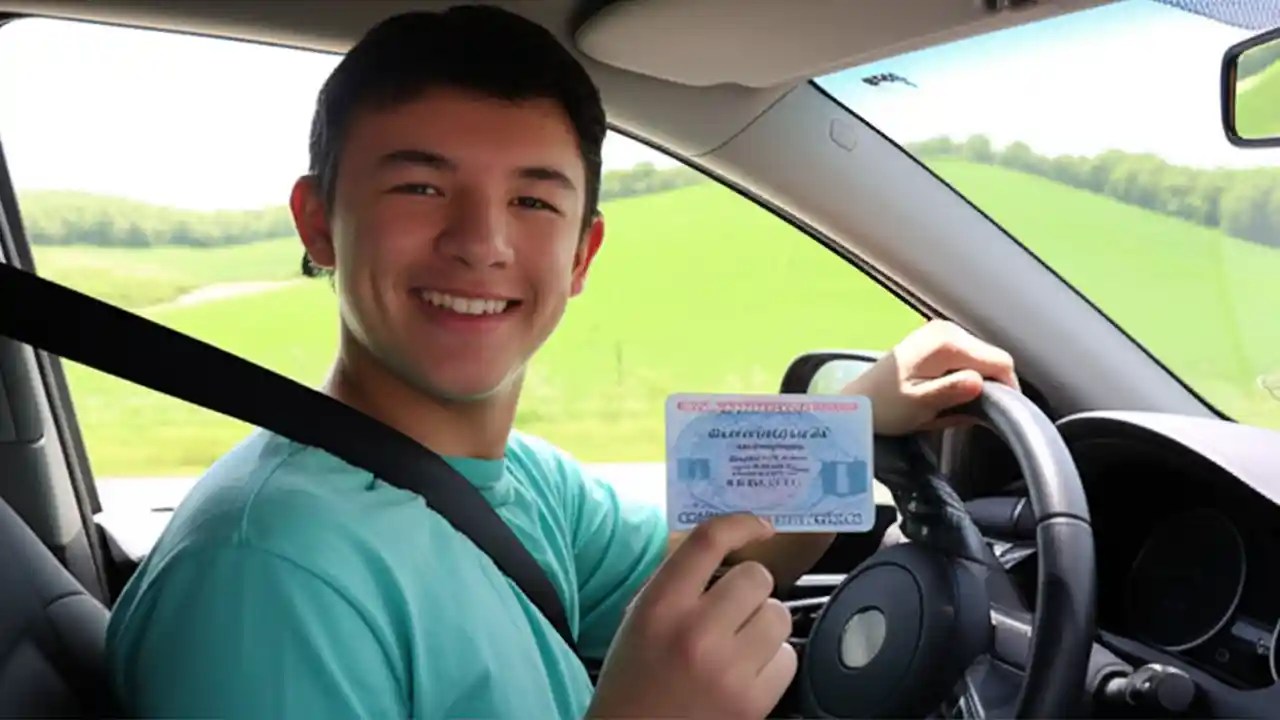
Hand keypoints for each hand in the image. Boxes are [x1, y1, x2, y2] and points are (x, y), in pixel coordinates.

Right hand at [587, 514, 795, 719]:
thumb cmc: (634, 679)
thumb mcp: (639, 619)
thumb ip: (678, 583)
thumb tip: (731, 544)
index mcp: (659, 606)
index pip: (709, 541)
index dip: (742, 524)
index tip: (761, 526)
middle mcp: (694, 633)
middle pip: (756, 577)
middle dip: (749, 591)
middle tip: (731, 611)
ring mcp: (727, 670)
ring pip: (779, 614)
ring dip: (764, 624)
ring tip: (738, 644)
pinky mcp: (752, 702)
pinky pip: (787, 657)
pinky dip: (772, 662)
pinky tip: (745, 673)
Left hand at [845, 320, 1018, 435]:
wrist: (857, 403)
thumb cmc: (884, 407)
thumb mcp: (919, 404)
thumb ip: (952, 392)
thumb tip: (980, 382)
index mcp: (946, 342)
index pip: (1000, 362)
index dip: (1007, 389)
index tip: (1001, 413)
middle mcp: (947, 330)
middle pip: (992, 359)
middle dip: (989, 387)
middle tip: (969, 414)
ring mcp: (940, 333)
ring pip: (980, 360)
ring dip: (975, 384)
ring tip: (952, 406)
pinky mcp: (935, 342)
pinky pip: (965, 360)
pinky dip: (962, 379)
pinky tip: (944, 395)